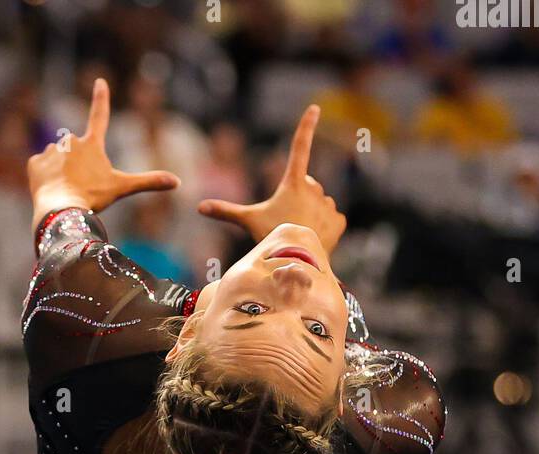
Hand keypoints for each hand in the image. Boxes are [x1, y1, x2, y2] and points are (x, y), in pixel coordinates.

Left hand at [28, 78, 179, 220]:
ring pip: (57, 160)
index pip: (100, 115)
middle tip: (81, 187)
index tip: (100, 81)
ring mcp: (51, 150)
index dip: (101, 98)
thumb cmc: (93, 197)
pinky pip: (41, 168)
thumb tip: (178, 182)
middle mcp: (71, 142)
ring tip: (66, 190)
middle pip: (76, 152)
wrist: (61, 208)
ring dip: (61, 171)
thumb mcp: (122, 188)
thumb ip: (149, 181)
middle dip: (78, 166)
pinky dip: (45, 178)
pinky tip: (50, 189)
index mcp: (92, 144)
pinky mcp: (35, 162)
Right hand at [197, 105, 346, 252]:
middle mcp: (314, 188)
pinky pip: (332, 219)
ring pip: (319, 204)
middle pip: (307, 186)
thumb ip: (226, 212)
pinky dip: (325, 228)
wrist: (298, 261)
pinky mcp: (339, 219)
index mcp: (293, 182)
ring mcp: (328, 203)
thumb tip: (199, 207)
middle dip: (301, 198)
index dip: (306, 126)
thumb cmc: (272, 237)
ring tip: (301, 231)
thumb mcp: (249, 221)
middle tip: (288, 218)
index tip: (315, 108)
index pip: (299, 147)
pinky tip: (316, 238)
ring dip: (312, 214)